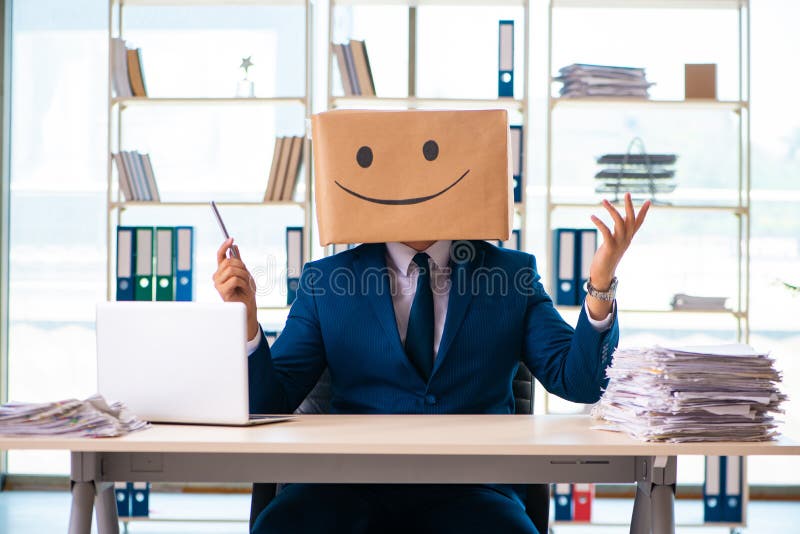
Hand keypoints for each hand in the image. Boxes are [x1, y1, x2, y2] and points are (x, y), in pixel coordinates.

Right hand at [213, 238, 258, 339]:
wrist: (247, 306)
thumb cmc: (245, 291)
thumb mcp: (244, 273)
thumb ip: (238, 261)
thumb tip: (234, 246)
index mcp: (221, 271)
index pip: (220, 255)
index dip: (224, 246)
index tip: (231, 239)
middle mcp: (217, 276)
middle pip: (229, 262)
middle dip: (242, 267)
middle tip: (248, 275)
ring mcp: (218, 283)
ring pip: (232, 270)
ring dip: (244, 276)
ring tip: (246, 284)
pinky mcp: (221, 290)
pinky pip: (235, 279)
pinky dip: (243, 283)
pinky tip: (243, 289)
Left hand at [586, 193, 649, 318]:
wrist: (603, 275)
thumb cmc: (606, 258)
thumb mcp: (615, 243)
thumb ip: (619, 232)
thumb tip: (622, 219)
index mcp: (628, 238)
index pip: (638, 223)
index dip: (643, 212)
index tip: (649, 201)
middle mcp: (626, 240)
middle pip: (631, 220)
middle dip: (629, 206)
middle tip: (627, 193)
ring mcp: (619, 243)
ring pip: (619, 222)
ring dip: (611, 210)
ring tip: (604, 200)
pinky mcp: (609, 247)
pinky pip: (606, 231)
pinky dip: (599, 222)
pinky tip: (592, 216)